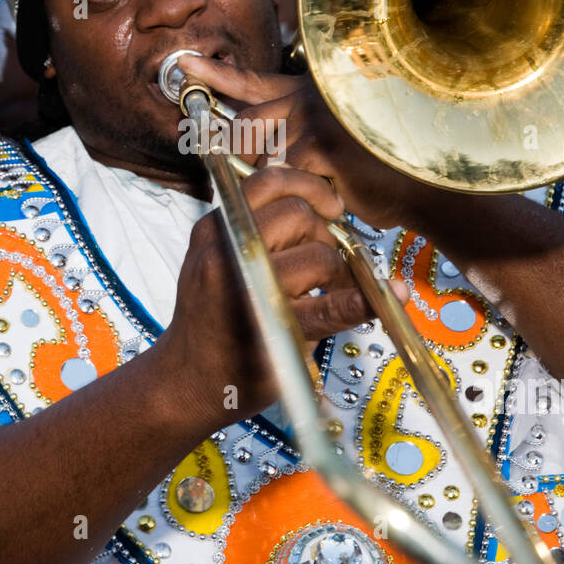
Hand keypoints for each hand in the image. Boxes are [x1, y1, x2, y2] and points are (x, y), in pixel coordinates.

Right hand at [163, 165, 405, 428]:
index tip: (330, 206)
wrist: (184, 382)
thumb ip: (252, 228)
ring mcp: (248, 290)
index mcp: (214, 230)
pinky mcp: (272, 329)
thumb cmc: (211, 319)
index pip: (267, 181)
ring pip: (317, 254)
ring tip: (328, 291)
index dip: (309, 186)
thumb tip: (316, 203)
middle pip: (298, 213)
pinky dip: (358, 302)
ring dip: (338, 270)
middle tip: (328, 261)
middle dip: (326, 233)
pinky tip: (379, 300)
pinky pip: (327, 307)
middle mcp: (225, 251)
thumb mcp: (215, 260)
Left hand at [176, 54, 428, 229]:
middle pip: (248, 123)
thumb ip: (300, 138)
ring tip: (312, 187)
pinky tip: (329, 197)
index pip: (255, 81)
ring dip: (279, 178)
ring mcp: (316, 122)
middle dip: (238, 148)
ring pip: (265, 152)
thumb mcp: (338, 143)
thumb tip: (262, 151)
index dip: (218, 74)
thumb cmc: (381, 167)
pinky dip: (301, 192)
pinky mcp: (321, 149)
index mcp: (312, 93)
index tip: (186, 64)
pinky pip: (287, 175)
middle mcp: (311, 100)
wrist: (421, 184)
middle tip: (233, 161)